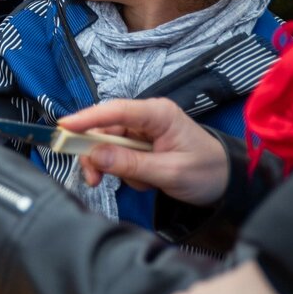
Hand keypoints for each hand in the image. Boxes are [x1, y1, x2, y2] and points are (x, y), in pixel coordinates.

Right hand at [57, 98, 228, 207]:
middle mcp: (147, 117)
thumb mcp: (170, 172)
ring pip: (108, 144)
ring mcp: (143, 131)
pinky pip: (118, 155)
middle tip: (92, 179)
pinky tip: (145, 180)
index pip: (116, 110)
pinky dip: (124, 170)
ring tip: (138, 183)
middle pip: (105, 129)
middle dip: (96, 154)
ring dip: (113, 166)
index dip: (87, 118)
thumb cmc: (207, 172)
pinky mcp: (141, 145)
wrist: (228, 182)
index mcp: (158, 114)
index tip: (64, 128)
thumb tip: (95, 155)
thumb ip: (131, 164)